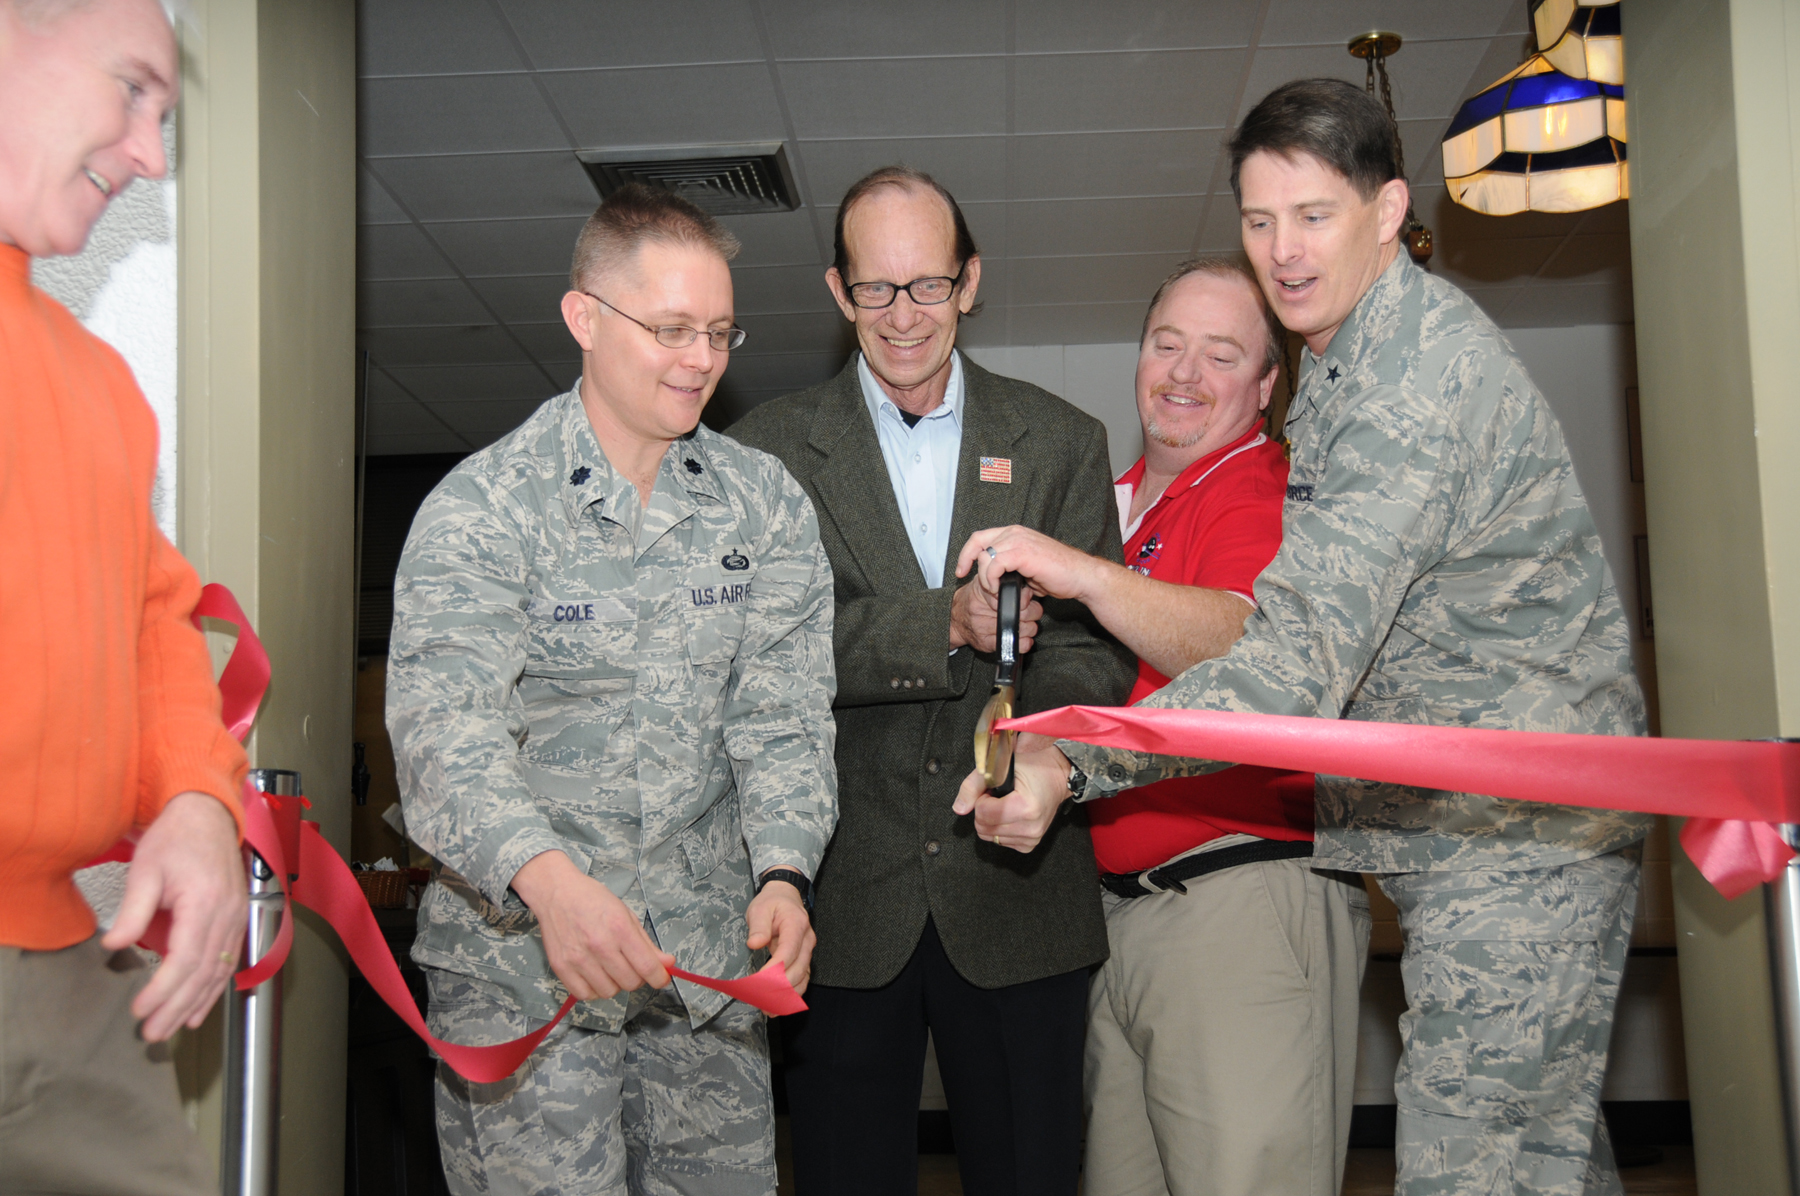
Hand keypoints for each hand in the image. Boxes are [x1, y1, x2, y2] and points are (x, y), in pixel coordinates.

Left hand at [103, 791, 247, 1041]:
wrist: (208, 816)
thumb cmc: (178, 837)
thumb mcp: (146, 869)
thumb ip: (132, 911)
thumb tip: (114, 946)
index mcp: (205, 902)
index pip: (185, 959)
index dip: (163, 990)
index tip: (141, 1010)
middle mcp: (227, 915)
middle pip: (204, 973)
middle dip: (177, 1007)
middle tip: (153, 1033)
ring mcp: (236, 918)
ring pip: (219, 973)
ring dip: (195, 1004)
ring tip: (172, 1027)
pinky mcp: (235, 920)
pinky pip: (228, 962)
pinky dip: (214, 989)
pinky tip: (200, 1008)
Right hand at [511, 851, 672, 999]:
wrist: (556, 892)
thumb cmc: (592, 900)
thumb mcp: (626, 914)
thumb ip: (647, 943)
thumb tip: (668, 963)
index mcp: (619, 929)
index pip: (647, 967)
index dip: (660, 978)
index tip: (661, 978)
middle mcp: (599, 946)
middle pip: (630, 983)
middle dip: (637, 977)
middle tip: (631, 965)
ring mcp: (578, 959)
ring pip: (609, 992)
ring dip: (615, 984)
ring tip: (610, 967)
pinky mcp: (561, 968)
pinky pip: (585, 995)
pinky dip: (594, 989)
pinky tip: (595, 975)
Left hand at [746, 877, 815, 994]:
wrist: (785, 897)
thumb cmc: (772, 903)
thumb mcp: (760, 908)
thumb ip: (758, 926)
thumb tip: (755, 943)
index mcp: (796, 925)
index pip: (788, 952)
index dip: (775, 969)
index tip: (759, 981)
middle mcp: (806, 940)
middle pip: (798, 969)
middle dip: (780, 987)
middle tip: (760, 999)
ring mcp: (807, 951)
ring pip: (803, 978)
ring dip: (787, 995)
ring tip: (769, 1007)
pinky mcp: (804, 959)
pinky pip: (802, 979)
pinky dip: (792, 993)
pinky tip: (780, 1004)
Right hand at [948, 575, 1042, 652]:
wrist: (954, 619)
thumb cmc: (972, 599)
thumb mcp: (983, 581)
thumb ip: (1003, 580)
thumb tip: (1024, 586)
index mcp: (984, 590)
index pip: (1015, 594)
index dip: (1026, 597)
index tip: (1026, 598)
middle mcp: (982, 609)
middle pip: (1023, 613)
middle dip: (1032, 612)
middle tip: (1030, 612)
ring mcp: (984, 627)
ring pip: (1023, 629)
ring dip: (1029, 628)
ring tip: (1024, 623)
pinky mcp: (987, 643)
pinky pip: (1014, 645)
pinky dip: (1024, 643)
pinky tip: (1022, 638)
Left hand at [951, 734, 1074, 852]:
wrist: (1057, 777)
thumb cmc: (1033, 768)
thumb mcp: (1001, 768)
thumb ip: (973, 786)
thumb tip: (959, 809)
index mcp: (1026, 808)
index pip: (982, 814)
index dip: (982, 799)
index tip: (994, 790)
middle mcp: (1031, 827)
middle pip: (983, 828)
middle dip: (984, 811)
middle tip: (998, 797)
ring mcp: (1032, 838)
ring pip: (990, 837)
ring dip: (992, 820)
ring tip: (1006, 804)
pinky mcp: (1030, 845)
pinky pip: (1000, 842)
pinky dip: (1000, 829)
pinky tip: (1011, 815)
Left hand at [955, 526, 1102, 603]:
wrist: (1081, 577)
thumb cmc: (1060, 574)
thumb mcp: (1028, 569)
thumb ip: (1011, 568)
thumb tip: (996, 580)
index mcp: (1016, 533)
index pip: (981, 537)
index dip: (967, 553)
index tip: (962, 569)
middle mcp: (1015, 532)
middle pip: (977, 542)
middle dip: (967, 562)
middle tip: (964, 578)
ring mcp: (1019, 540)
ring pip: (985, 557)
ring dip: (984, 578)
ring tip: (995, 592)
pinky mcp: (1022, 553)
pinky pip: (994, 565)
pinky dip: (991, 580)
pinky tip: (999, 590)